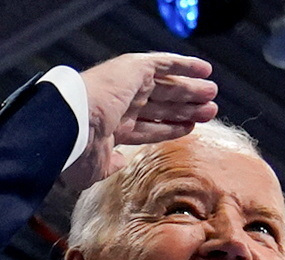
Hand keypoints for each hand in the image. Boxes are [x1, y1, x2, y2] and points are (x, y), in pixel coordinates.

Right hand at [69, 53, 218, 188]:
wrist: (72, 124)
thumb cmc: (79, 151)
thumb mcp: (95, 170)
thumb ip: (111, 166)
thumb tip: (121, 162)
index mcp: (112, 128)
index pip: (148, 128)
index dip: (170, 128)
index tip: (189, 128)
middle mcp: (121, 105)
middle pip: (162, 107)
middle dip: (185, 109)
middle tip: (209, 111)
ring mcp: (128, 85)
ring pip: (167, 87)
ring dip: (190, 90)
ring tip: (212, 95)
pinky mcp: (135, 68)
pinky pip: (165, 64)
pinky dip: (185, 65)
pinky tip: (205, 70)